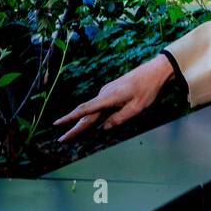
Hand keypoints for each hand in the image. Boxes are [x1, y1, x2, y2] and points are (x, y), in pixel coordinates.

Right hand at [52, 54, 173, 142]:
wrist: (154, 71)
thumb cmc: (147, 89)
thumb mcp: (136, 108)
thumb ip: (119, 119)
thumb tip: (104, 128)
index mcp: (108, 98)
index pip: (85, 110)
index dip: (70, 119)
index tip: (56, 124)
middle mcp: (104, 94)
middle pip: (85, 114)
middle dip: (73, 127)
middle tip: (61, 139)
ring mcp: (106, 92)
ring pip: (92, 111)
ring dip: (82, 123)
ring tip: (71, 135)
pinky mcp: (110, 92)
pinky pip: (98, 106)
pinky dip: (92, 116)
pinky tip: (91, 124)